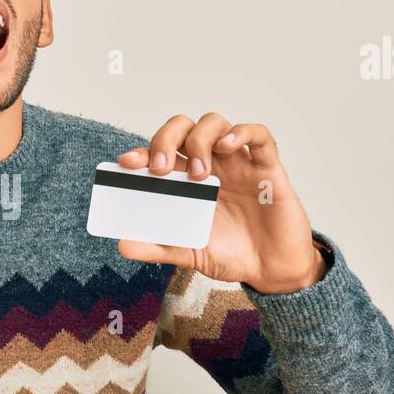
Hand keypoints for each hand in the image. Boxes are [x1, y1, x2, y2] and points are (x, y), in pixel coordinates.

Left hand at [116, 112, 325, 293]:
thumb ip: (158, 247)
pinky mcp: (267, 167)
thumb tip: (122, 245)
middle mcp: (210, 165)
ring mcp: (238, 163)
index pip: (160, 153)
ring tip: (199, 172)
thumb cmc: (231, 254)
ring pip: (215, 123)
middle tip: (161, 168)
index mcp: (186, 181)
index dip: (142, 152)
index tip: (126, 164)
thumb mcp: (189, 253)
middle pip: (183, 128)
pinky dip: (241, 132)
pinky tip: (227, 146)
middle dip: (166, 139)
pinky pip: (259, 136)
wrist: (271, 270)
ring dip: (199, 139)